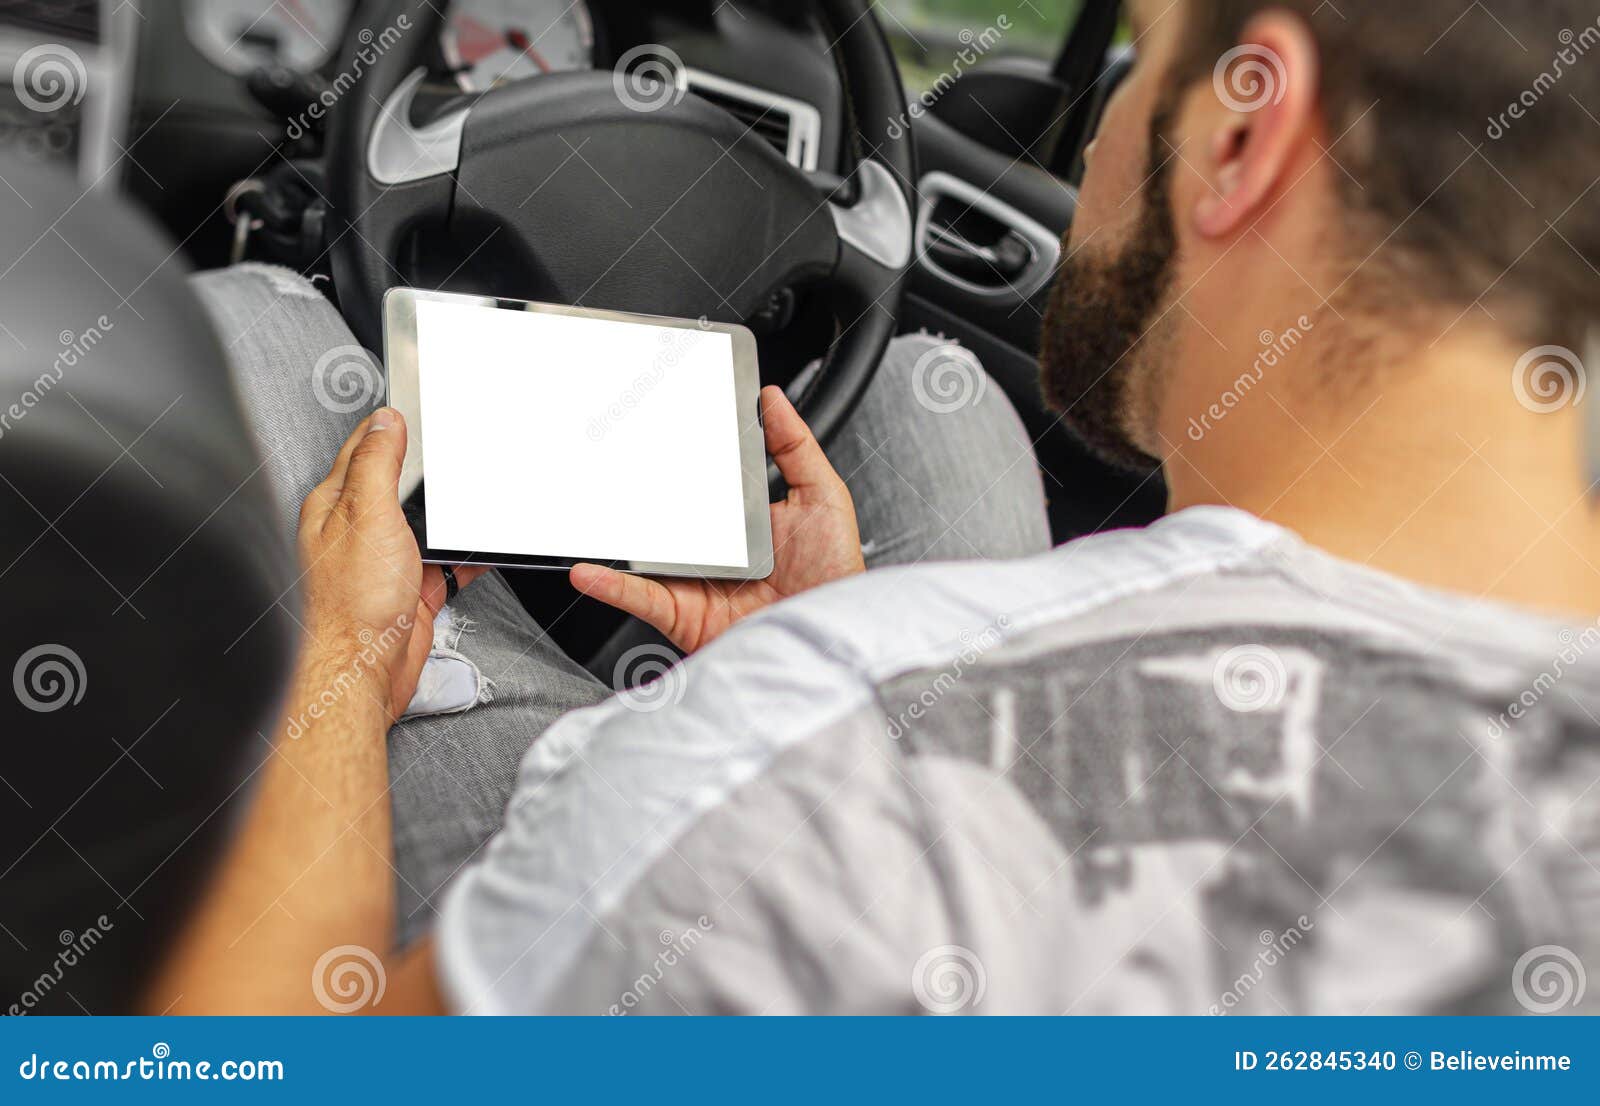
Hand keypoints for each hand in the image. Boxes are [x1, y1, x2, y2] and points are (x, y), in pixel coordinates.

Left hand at [297, 408, 484, 718]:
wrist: (363, 672)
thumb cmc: (351, 604)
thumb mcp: (368, 515)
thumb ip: (377, 465)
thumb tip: (384, 422)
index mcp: (335, 506)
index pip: (362, 451)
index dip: (388, 430)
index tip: (413, 413)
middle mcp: (356, 533)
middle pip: (397, 488)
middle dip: (425, 475)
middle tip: (451, 456)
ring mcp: (384, 564)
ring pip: (424, 527)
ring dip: (448, 519)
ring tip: (472, 502)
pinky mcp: (410, 591)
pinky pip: (445, 565)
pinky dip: (465, 557)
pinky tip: (479, 551)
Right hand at [572, 386, 863, 654]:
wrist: (832, 631)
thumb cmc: (834, 576)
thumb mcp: (822, 496)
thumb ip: (795, 446)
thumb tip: (771, 400)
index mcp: (742, 523)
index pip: (701, 485)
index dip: (678, 460)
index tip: (655, 428)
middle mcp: (713, 553)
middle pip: (663, 519)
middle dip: (631, 495)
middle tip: (607, 461)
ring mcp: (694, 583)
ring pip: (643, 557)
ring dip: (611, 540)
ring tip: (583, 512)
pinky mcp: (683, 613)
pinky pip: (640, 597)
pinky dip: (610, 585)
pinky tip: (588, 570)